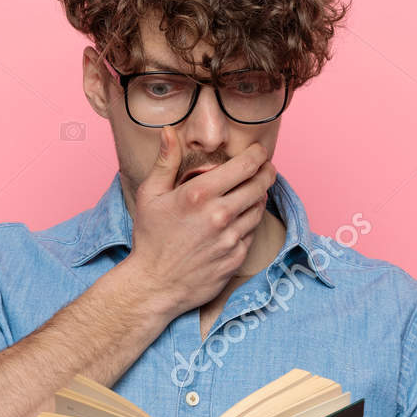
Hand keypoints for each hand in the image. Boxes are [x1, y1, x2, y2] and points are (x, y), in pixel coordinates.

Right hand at [124, 126, 277, 314]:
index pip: (245, 165)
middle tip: (266, 168)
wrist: (154, 285)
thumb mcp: (150, 195)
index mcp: (200, 194)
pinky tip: (240, 219)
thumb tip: (169, 131)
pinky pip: (252, 233)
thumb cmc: (150, 238)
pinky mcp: (236, 258)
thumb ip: (165, 161)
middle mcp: (220, 215)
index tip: (259, 151)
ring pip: (259, 208)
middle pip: (259, 185)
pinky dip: (250, 223)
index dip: (258, 154)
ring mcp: (230, 238)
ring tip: (252, 192)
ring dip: (259, 197)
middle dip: (266, 172)